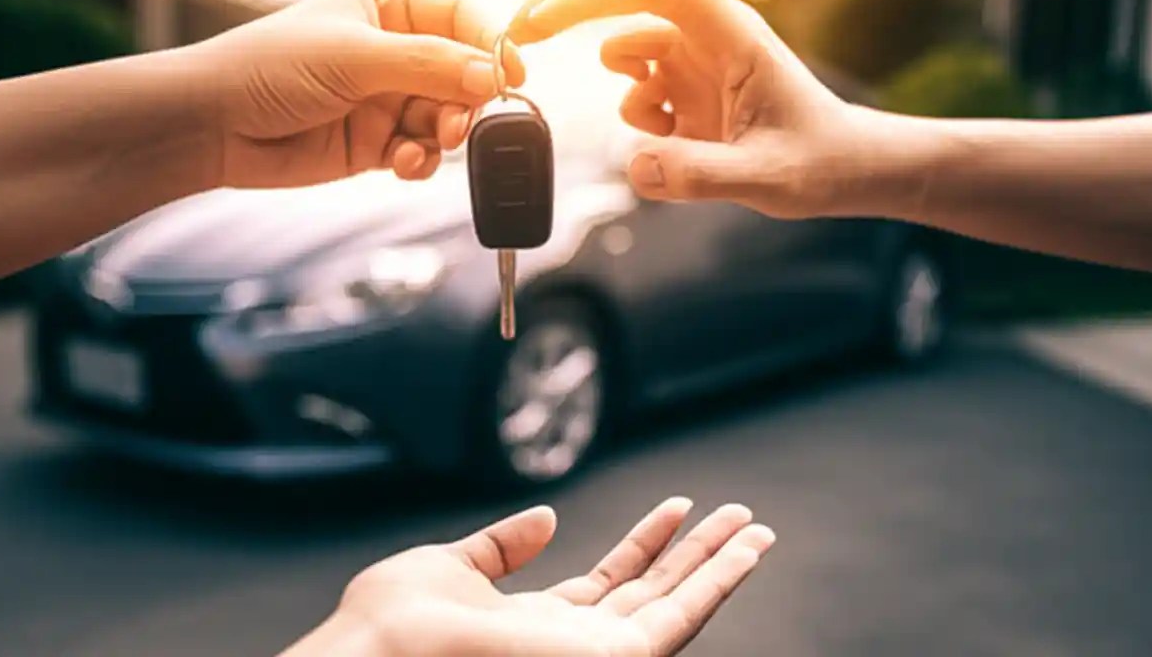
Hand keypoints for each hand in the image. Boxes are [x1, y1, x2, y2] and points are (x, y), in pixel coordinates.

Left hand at [194, 0, 524, 187]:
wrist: (213, 125)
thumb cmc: (268, 67)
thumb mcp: (354, 56)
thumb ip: (428, 65)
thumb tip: (491, 77)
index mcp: (390, 4)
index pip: (461, 17)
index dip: (490, 45)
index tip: (510, 76)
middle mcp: (395, 49)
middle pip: (462, 74)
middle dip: (466, 101)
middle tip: (459, 123)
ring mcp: (387, 97)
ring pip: (446, 118)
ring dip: (444, 135)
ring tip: (428, 145)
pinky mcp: (377, 142)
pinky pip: (421, 152)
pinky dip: (420, 161)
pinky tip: (401, 164)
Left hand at [283, 498, 775, 656]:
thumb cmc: (394, 628)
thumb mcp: (451, 568)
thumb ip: (503, 546)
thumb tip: (549, 519)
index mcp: (533, 628)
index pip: (606, 586)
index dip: (644, 545)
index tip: (675, 508)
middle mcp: (573, 648)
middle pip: (651, 595)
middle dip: (694, 557)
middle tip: (735, 517)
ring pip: (678, 606)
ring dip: (720, 565)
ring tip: (757, 527)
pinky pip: (683, 617)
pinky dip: (720, 580)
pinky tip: (747, 549)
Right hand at [508, 0, 891, 219]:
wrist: (850, 171)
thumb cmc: (822, 162)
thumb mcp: (766, 179)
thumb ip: (699, 175)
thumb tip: (634, 166)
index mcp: (729, 31)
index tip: (543, 22)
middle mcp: (708, 33)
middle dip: (570, 6)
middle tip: (526, 36)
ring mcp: (697, 57)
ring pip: (625, 44)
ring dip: (622, 85)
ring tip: (663, 127)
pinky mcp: (690, 86)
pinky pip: (637, 87)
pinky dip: (637, 114)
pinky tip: (672, 140)